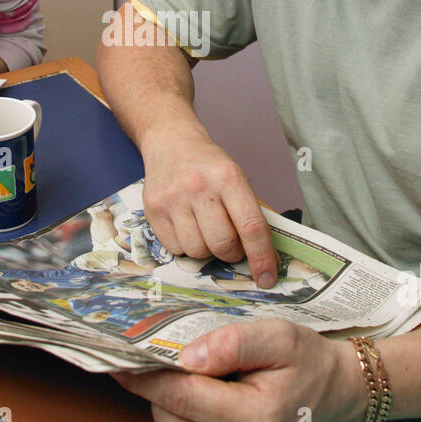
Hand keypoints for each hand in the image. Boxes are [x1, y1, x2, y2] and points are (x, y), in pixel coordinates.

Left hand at [112, 320, 366, 421]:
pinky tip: (192, 386)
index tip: (122, 356)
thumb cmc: (310, 361)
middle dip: (153, 389)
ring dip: (167, 402)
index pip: (182, 397)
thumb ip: (234, 342)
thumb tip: (188, 354)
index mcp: (254, 419)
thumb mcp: (280, 336)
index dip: (147, 376)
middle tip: (148, 355)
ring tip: (177, 368)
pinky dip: (182, 413)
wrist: (339, 390)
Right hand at [140, 126, 276, 286]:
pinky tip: (188, 227)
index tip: (267, 278)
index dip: (262, 257)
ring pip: (197, 251)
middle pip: (222, 244)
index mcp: (228, 177)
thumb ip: (249, 213)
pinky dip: (186, 246)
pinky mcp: (153, 210)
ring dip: (207, 250)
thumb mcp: (236, 178)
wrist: (171, 143)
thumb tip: (265, 257)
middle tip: (232, 245)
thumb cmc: (209, 166)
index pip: (251, 226)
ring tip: (206, 231)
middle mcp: (199, 187)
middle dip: (232, 254)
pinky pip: (175, 249)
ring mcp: (173, 199)